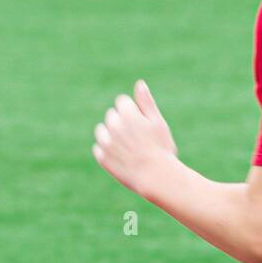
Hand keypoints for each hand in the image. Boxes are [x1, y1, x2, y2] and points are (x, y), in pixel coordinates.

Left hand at [92, 80, 178, 199]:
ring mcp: (106, 141)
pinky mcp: (102, 157)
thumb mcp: (158, 123)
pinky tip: (122, 158)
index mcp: (127, 112)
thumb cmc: (161, 150)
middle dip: (122, 124)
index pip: (122, 102)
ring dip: (112, 136)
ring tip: (128, 149)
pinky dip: (108, 152)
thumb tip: (139, 84)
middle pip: (112, 115)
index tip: (142, 126)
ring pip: (102, 131)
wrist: (157, 179)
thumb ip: (146, 102)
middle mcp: (113, 124)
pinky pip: (99, 148)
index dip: (133, 113)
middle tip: (138, 140)